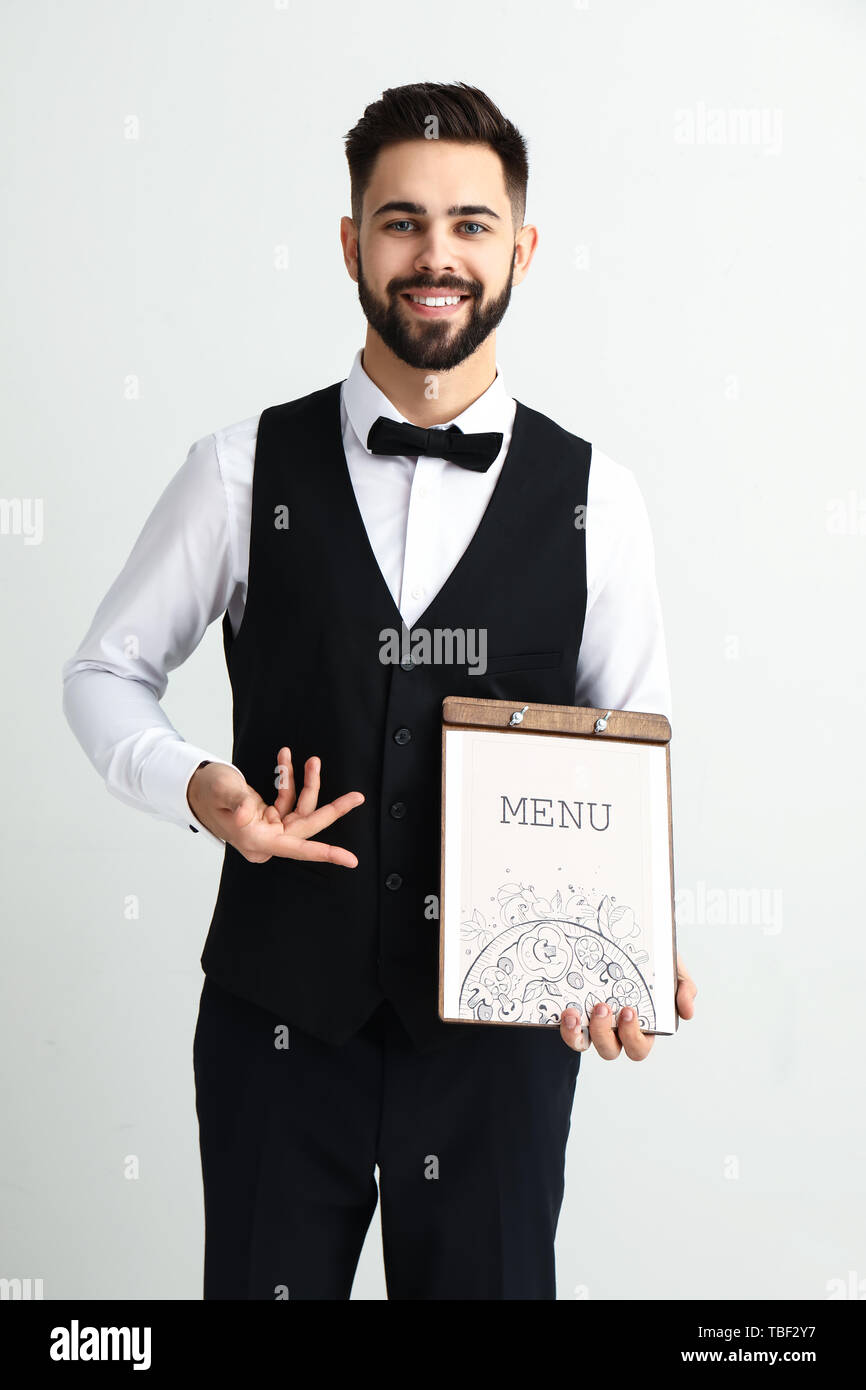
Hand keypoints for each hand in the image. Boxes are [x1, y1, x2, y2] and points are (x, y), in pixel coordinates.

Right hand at [187, 746, 364, 865]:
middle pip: (307, 825)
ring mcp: (269, 828)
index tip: (349, 859)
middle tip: (357, 797)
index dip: (325, 852)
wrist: (195, 787)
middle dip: (332, 808)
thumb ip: (237, 802)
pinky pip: (289, 799)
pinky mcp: (270, 816)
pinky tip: (287, 760)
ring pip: (301, 808)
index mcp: (256, 840)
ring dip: (306, 782)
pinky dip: (289, 779)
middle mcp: (266, 838)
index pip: (297, 848)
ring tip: (310, 760)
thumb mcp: (222, 791)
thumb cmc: (206, 791)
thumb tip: (245, 816)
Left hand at [559, 954, 696, 1058]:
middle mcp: (614, 1031)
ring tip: (575, 1012)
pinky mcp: (573, 1014)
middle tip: (603, 1006)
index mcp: (641, 1027)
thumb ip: (685, 988)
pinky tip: (566, 1010)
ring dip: (578, 1034)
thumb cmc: (651, 962)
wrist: (620, 935)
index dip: (633, 1036)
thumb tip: (687, 1013)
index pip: (638, 1047)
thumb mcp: (672, 969)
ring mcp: (591, 1024)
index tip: (629, 1010)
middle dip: (604, 1032)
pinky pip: (567, 1031)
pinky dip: (565, 1027)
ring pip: (583, 1045)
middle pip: (610, 1050)